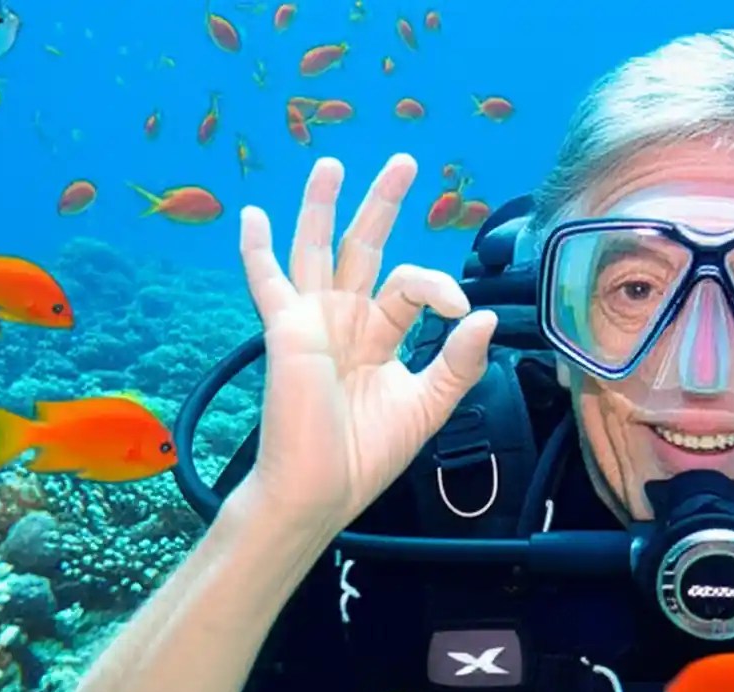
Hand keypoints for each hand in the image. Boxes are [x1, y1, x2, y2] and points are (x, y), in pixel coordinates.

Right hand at [236, 154, 497, 532]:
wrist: (320, 489)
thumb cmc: (367, 455)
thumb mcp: (427, 404)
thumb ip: (458, 362)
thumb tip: (482, 317)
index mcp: (378, 335)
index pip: (411, 286)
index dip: (439, 287)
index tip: (459, 312)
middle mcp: (345, 320)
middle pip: (365, 247)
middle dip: (383, 204)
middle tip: (406, 162)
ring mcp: (312, 321)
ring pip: (318, 250)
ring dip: (324, 206)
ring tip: (332, 163)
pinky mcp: (286, 330)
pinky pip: (268, 282)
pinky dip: (256, 250)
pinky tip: (251, 214)